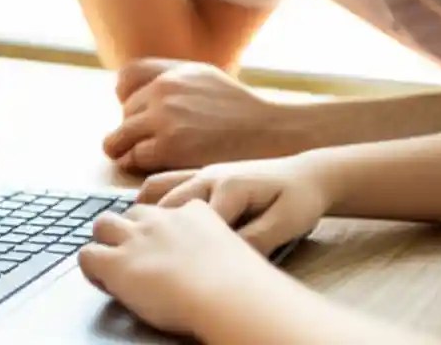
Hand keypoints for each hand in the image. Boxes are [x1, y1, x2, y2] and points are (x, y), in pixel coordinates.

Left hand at [79, 201, 276, 337]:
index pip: (168, 209)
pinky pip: (88, 254)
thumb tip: (224, 264)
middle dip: (131, 227)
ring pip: (104, 223)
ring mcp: (137, 237)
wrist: (228, 294)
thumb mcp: (241, 250)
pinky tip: (103, 280)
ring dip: (106, 239)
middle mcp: (162, 219)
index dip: (162, 227)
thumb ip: (224, 249)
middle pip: (135, 211)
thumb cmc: (244, 285)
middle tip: (135, 252)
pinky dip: (91, 266)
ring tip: (111, 260)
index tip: (165, 245)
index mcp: (196, 212)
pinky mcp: (117, 263)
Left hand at [103, 59, 307, 172]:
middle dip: (135, 128)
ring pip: (119, 137)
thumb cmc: (239, 110)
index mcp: (173, 72)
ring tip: (147, 158)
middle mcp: (165, 89)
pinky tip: (159, 167)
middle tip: (155, 142)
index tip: (140, 114)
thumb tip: (127, 87)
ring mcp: (165, 117)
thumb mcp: (205, 76)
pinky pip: (133, 157)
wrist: (269, 133)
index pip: (125, 79)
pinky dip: (139, 165)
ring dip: (129, 149)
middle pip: (125, 112)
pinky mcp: (168, 145)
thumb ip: (171, 76)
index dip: (127, 98)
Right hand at [138, 155, 329, 255]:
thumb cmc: (299, 199)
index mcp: (229, 187)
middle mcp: (209, 176)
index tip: (172, 268)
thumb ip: (254, 241)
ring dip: (144, 210)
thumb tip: (226, 260)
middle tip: (139, 255)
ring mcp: (203, 173)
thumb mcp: (285, 224)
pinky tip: (145, 217)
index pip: (196, 224)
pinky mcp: (203, 175)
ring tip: (131, 235)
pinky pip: (166, 182)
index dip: (184, 249)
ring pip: (159, 188)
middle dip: (153, 230)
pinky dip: (151, 198)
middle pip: (168, 206)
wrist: (308, 174)